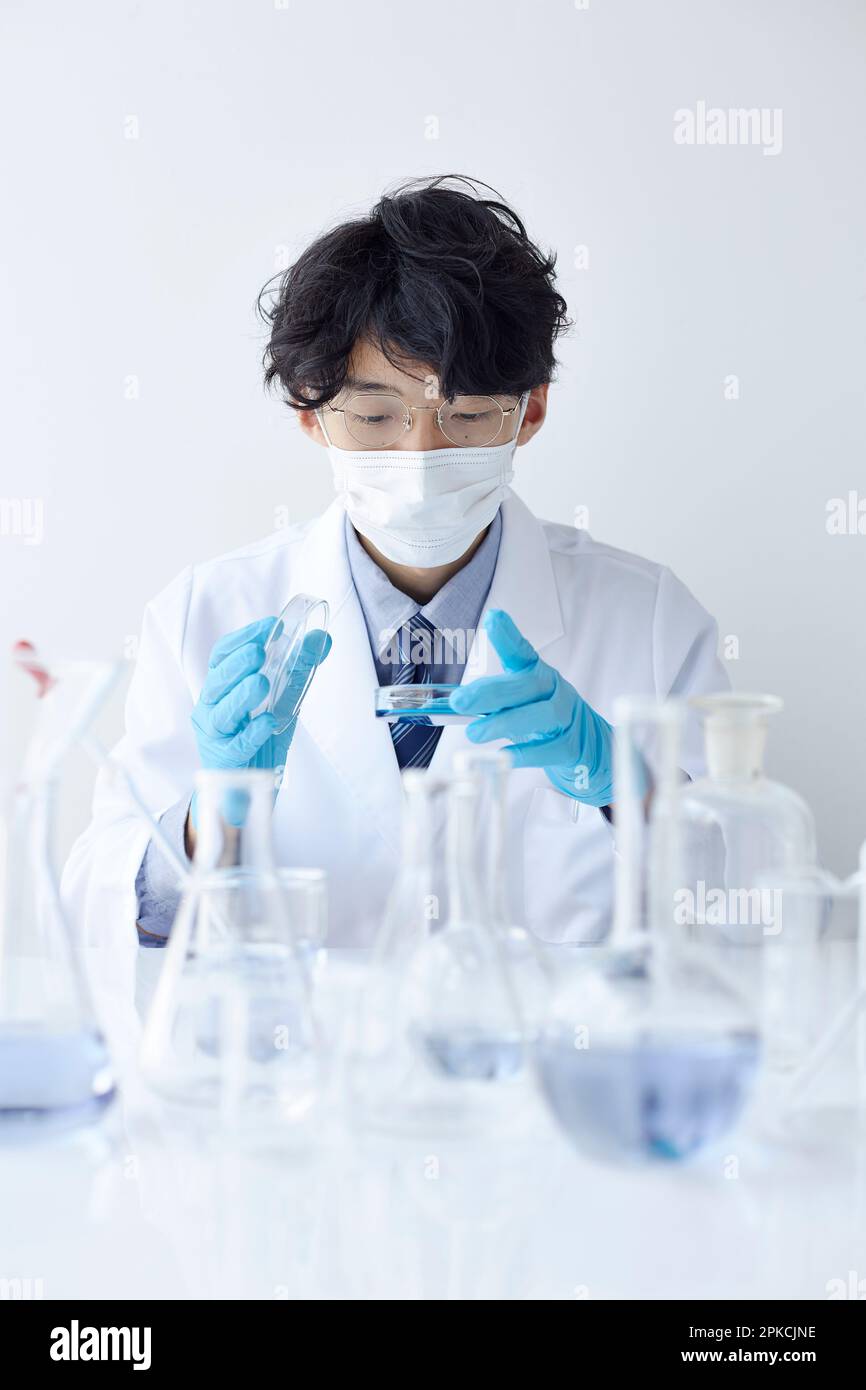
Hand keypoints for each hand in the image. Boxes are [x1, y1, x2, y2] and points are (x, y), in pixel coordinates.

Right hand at [190, 617, 330, 818]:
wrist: (243, 792)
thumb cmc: (257, 742)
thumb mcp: (282, 703)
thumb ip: (298, 672)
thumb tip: (321, 638)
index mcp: (221, 689)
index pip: (221, 656)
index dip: (242, 638)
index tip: (269, 626)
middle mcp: (211, 709)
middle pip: (217, 681)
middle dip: (237, 664)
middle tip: (260, 650)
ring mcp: (215, 735)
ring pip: (220, 712)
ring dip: (241, 695)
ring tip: (261, 682)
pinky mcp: (224, 761)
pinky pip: (236, 745)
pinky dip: (252, 733)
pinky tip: (268, 722)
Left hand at [448, 609, 613, 806]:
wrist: (587, 746)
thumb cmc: (542, 720)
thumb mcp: (518, 702)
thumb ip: (490, 699)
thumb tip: (452, 703)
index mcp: (536, 673)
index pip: (521, 651)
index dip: (508, 635)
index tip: (493, 618)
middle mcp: (553, 689)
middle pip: (526, 684)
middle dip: (491, 691)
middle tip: (460, 700)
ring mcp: (566, 716)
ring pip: (541, 714)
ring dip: (505, 722)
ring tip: (474, 733)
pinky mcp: (572, 745)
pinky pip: (550, 748)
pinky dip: (526, 753)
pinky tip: (505, 755)